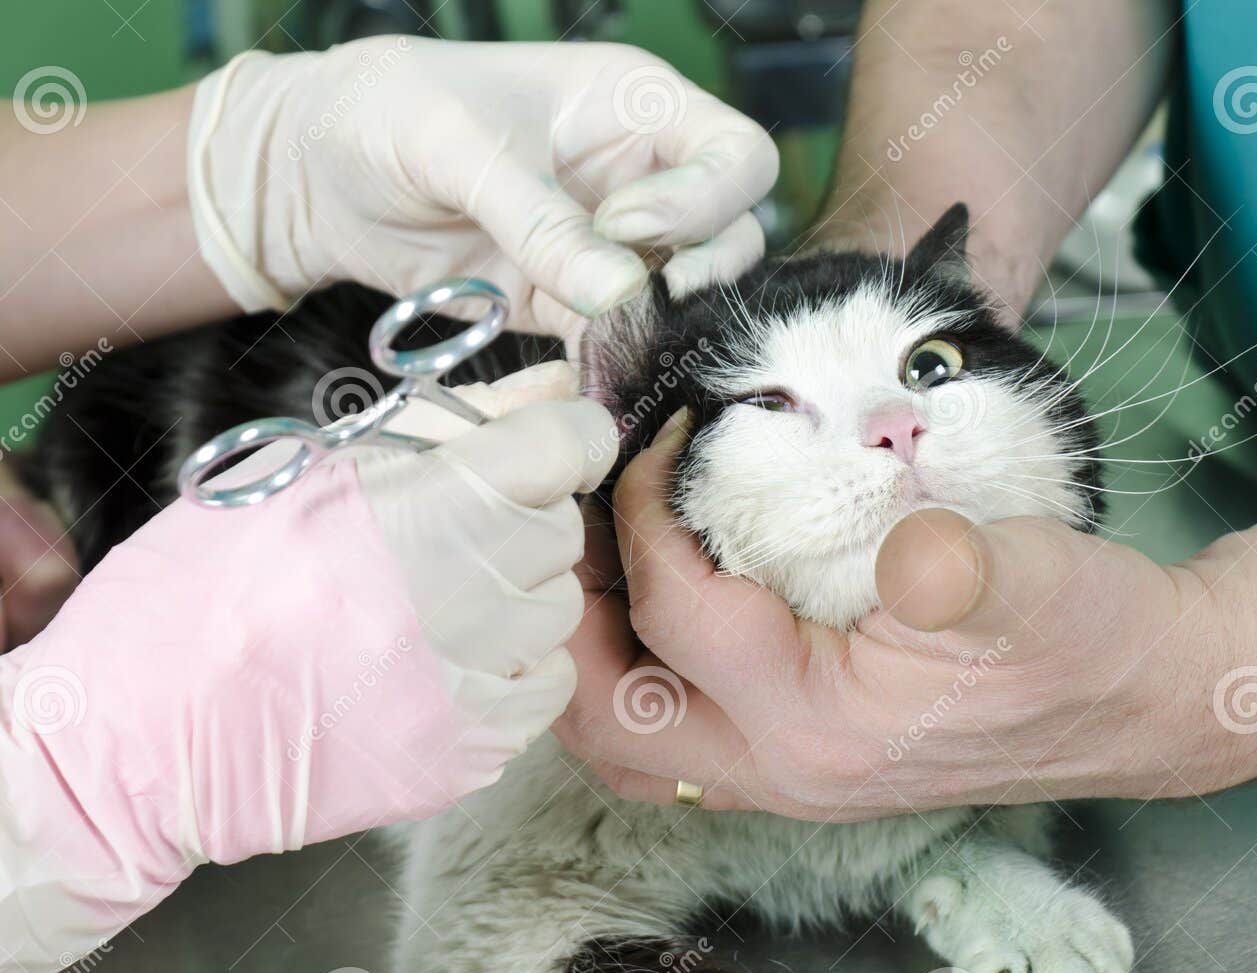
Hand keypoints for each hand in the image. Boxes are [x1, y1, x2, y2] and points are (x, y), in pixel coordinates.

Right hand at [0, 365, 614, 972]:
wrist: (132, 743)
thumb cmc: (197, 592)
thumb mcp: (297, 474)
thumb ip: (443, 426)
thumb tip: (550, 388)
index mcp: (410, 511)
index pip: (564, 447)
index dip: (561, 437)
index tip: (543, 447)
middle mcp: (455, 601)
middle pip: (560, 528)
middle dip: (517, 518)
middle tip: (442, 534)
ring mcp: (468, 688)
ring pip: (557, 609)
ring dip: (513, 596)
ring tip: (429, 604)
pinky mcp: (469, 756)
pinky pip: (546, 687)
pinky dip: (512, 668)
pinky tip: (441, 662)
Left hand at [189, 37, 778, 336]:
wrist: (313, 172)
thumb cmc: (383, 114)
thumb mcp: (455, 147)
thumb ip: (538, 217)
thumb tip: (619, 292)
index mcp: (633, 106)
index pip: (735, 156)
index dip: (704, 200)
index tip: (624, 224)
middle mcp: (638, 177)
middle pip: (730, 234)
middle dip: (698, 273)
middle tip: (630, 295)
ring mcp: (609, 244)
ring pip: (684, 297)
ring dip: (657, 326)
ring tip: (601, 339)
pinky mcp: (567, 301)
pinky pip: (618, 339)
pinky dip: (612, 361)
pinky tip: (587, 373)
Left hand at [556, 417, 1227, 820]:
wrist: (1144, 693)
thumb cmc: (1089, 636)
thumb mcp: (1031, 580)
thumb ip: (958, 568)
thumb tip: (901, 543)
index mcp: (820, 728)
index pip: (673, 616)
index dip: (640, 514)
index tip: (655, 432)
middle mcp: (785, 771)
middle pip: (606, 717)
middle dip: (565, 611)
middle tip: (568, 511)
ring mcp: (788, 776)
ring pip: (630, 743)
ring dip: (589, 652)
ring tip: (592, 554)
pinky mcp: (801, 756)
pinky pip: (675, 735)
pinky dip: (639, 669)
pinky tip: (656, 596)